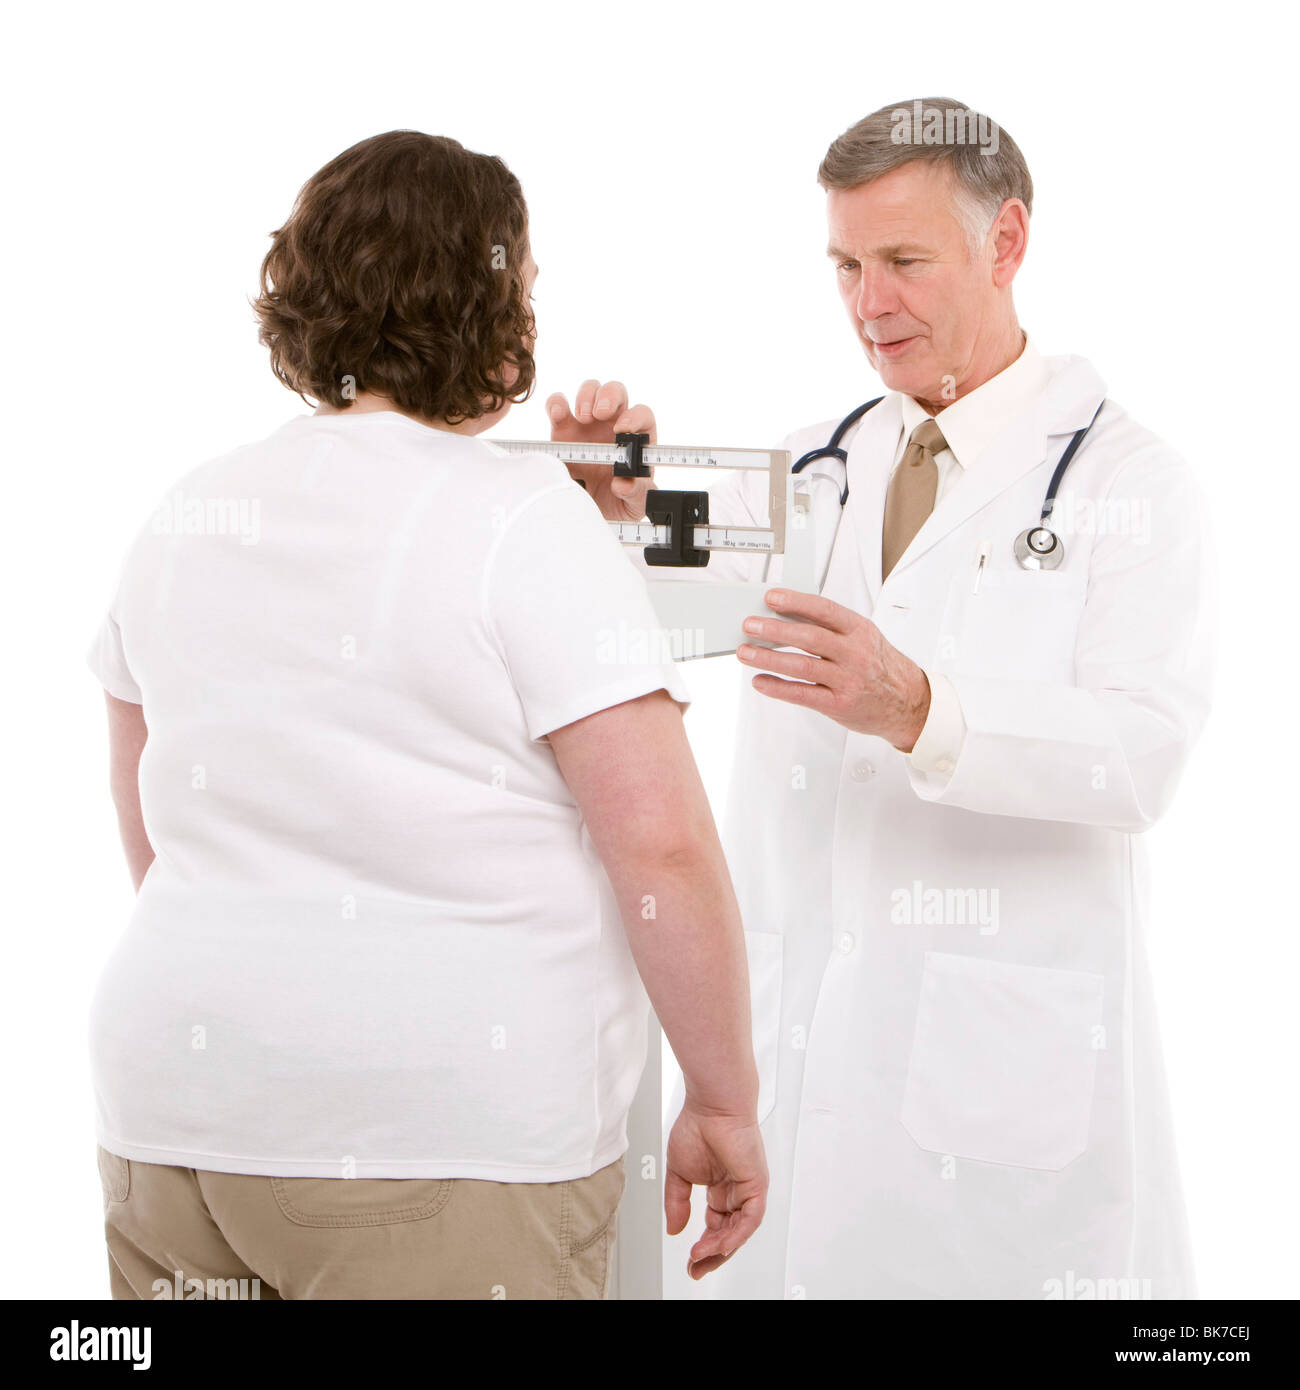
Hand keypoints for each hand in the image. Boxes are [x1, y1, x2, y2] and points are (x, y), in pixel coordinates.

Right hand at [546, 379, 655, 521]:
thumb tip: (624, 484)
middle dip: (609, 396)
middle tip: (600, 414)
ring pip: (590, 390)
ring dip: (586, 396)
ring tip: (582, 418)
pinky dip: (557, 404)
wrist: (590, 513)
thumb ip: (636, 494)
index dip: (634, 416)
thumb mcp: (633, 506)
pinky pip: (559, 405)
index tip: (622, 429)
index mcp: (637, 439)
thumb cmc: (618, 504)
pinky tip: (557, 414)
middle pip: (616, 392)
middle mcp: (613, 425)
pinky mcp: (563, 429)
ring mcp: (588, 424)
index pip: (642, 415)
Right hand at [664, 1100, 767, 1279]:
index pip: (716, 1226)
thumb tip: (674, 1229)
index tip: (690, 1260)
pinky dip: (735, 1234)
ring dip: (721, 1247)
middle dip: (712, 1254)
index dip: (703, 1245)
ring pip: (739, 1229)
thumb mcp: (679, 1173)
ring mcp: (748, 1188)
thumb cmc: (697, 1126)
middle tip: (696, 1268)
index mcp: (720, 1187)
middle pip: (728, 1232)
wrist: (711, 1105)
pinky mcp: (757, 1184)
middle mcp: (736, 1190)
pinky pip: (750, 1218)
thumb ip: (677, 1202)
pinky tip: (720, 1244)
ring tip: (701, 1257)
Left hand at [736, 588, 931, 750]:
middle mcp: (855, 654)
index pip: (825, 610)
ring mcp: (847, 680)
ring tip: (747, 652)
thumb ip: (832, 629)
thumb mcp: (865, 639)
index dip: (796, 602)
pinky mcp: (840, 704)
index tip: (772, 597)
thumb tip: (789, 616)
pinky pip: (803, 694)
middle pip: (809, 637)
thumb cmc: (881, 667)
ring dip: (769, 658)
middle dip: (775, 629)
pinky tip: (761, 681)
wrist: (909, 703)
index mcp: (860, 631)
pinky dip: (778, 687)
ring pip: (802, 666)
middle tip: (750, 625)